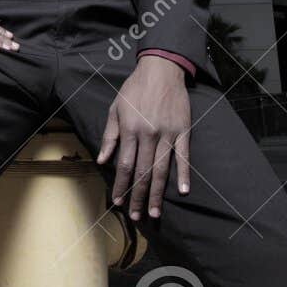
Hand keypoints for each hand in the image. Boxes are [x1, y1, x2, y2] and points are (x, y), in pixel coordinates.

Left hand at [96, 56, 190, 219]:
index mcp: (130, 130)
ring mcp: (167, 134)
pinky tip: (183, 191)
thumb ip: (110, 136)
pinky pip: (184, 157)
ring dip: (157, 193)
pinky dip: (184, 174)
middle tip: (136, 216)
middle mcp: (148, 135)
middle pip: (142, 172)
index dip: (120, 186)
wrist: (160, 69)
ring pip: (161, 170)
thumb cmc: (134, 89)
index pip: (124, 165)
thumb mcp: (115, 109)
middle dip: (137, 196)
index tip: (118, 202)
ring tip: (154, 212)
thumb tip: (102, 160)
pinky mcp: (183, 131)